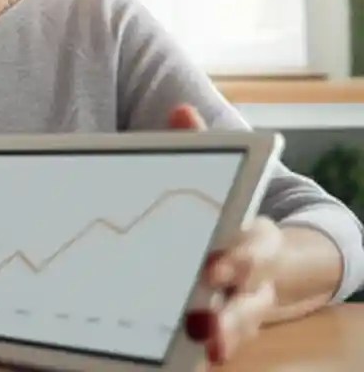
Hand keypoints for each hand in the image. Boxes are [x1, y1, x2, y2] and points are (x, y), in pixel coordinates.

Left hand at [168, 104, 281, 364]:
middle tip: (201, 321)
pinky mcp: (228, 331)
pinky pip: (220, 346)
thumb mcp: (224, 179)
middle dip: (230, 312)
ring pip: (240, 330)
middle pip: (251, 300)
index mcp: (256, 238)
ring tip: (202, 351)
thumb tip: (181, 112)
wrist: (276, 259)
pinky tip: (184, 363)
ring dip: (222, 341)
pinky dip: (203, 356)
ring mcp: (245, 310)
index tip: (212, 268)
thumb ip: (204, 148)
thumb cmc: (232, 214)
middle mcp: (257, 280)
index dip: (237, 259)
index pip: (254, 249)